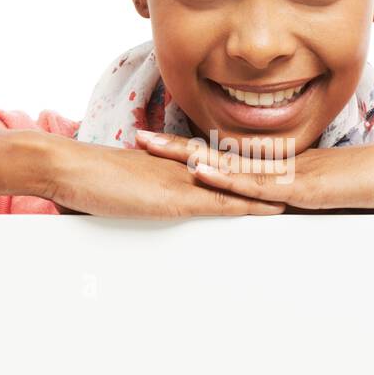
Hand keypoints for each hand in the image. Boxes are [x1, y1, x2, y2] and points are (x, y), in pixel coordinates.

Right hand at [38, 135, 285, 216]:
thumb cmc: (87, 177)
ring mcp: (181, 182)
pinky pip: (219, 202)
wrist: (67, 167)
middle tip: (306, 180)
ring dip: (270, 190)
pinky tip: (270, 209)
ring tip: (304, 194)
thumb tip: (146, 197)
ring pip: (237, 185)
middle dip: (273, 177)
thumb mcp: (123, 184)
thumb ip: (141, 189)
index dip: (251, 170)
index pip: (221, 166)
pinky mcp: (174, 198)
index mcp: (174, 165)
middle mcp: (184, 169)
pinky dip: (247, 205)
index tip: (278, 174)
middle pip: (239, 171)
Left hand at [133, 127, 373, 213]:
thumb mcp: (343, 201)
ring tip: (152, 149)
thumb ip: (319, 208)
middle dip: (177, 148)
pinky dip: (227, 178)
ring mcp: (293, 174)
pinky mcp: (306, 188)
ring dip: (190, 157)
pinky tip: (200, 173)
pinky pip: (259, 183)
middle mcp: (283, 166)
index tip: (165, 150)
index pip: (234, 160)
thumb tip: (302, 219)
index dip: (199, 153)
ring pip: (231, 164)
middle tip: (139, 139)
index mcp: (288, 169)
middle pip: (220, 154)